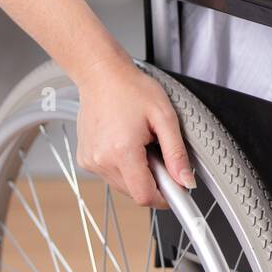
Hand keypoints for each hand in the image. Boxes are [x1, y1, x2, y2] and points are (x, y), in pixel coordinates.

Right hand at [76, 53, 196, 208]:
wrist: (101, 75)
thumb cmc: (132, 89)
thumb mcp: (165, 117)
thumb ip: (176, 153)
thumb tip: (186, 181)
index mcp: (122, 152)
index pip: (145, 196)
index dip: (165, 196)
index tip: (176, 187)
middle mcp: (102, 161)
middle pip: (134, 192)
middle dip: (152, 179)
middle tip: (156, 150)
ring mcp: (91, 161)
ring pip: (123, 185)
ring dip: (137, 172)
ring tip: (139, 142)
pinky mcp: (85, 159)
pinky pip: (110, 175)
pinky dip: (122, 166)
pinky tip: (124, 142)